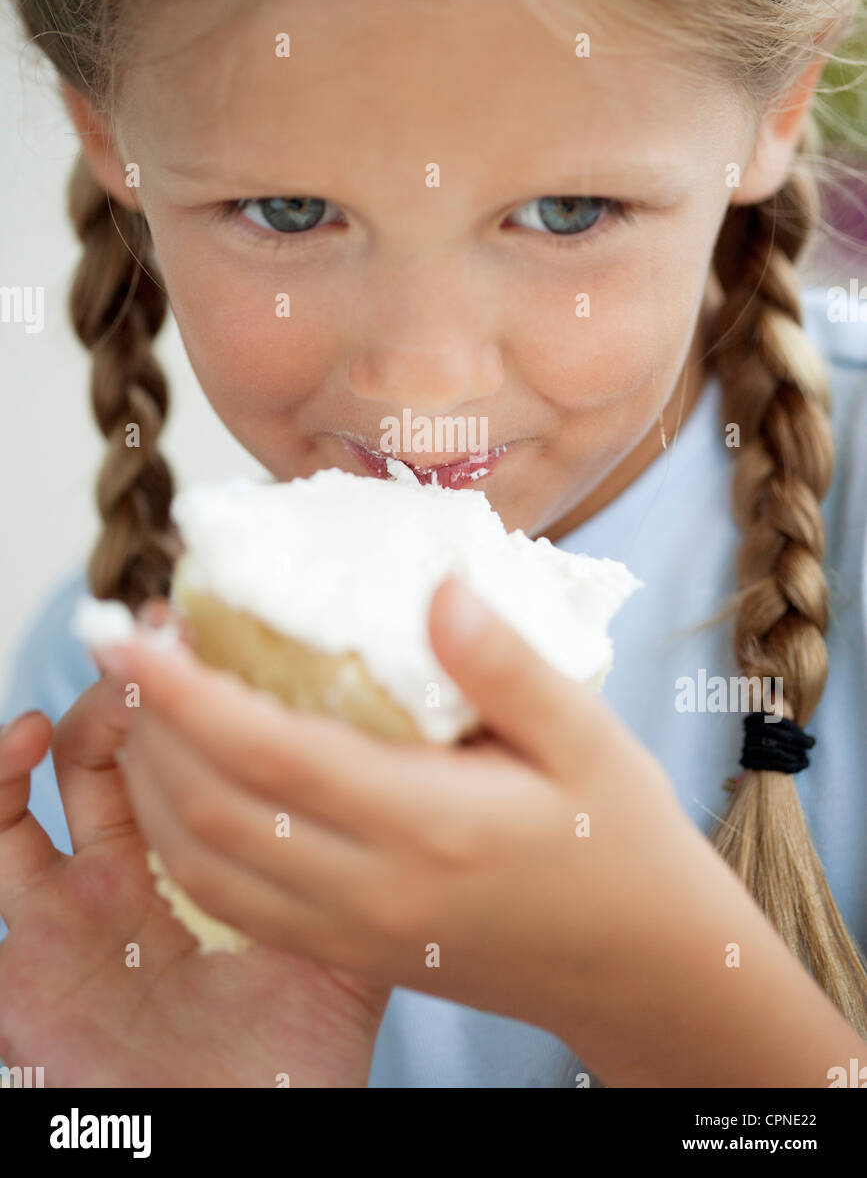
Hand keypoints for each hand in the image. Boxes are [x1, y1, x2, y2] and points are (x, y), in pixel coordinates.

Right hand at [0, 604, 388, 1087]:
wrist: (229, 1146)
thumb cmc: (289, 1072)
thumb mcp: (350, 954)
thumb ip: (372, 873)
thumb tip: (423, 775)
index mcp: (216, 866)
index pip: (204, 751)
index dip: (208, 687)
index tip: (223, 625)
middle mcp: (143, 875)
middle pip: (137, 749)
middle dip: (156, 684)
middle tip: (175, 632)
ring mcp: (80, 905)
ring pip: (62, 778)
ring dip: (87, 713)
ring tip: (125, 676)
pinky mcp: (30, 945)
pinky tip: (27, 740)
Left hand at [100, 578, 699, 1040]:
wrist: (641, 969)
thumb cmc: (619, 839)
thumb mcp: (589, 735)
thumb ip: (507, 665)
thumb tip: (436, 587)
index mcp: (429, 824)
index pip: (266, 750)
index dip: (181, 688)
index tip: (131, 628)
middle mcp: (372, 888)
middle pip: (210, 807)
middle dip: (148, 722)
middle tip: (136, 643)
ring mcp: (352, 931)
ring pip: (202, 863)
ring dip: (152, 781)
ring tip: (146, 702)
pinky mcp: (347, 953)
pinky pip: (231, 901)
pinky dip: (183, 837)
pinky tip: (186, 780)